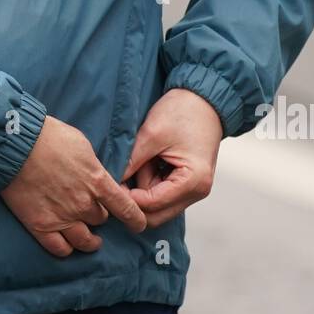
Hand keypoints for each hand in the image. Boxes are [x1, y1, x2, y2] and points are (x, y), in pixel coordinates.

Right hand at [0, 114, 147, 257]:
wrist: (17, 145)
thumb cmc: (50, 137)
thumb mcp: (83, 145)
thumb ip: (94, 168)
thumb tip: (98, 177)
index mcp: (97, 182)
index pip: (126, 209)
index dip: (135, 220)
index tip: (139, 225)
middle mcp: (83, 204)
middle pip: (101, 220)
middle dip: (99, 215)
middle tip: (93, 211)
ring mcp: (62, 217)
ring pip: (84, 240)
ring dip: (90, 240)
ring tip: (90, 240)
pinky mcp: (41, 225)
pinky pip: (60, 248)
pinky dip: (67, 249)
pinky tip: (68, 245)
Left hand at [120, 88, 223, 227]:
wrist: (204, 98)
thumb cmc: (182, 111)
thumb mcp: (151, 134)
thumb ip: (131, 162)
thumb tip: (111, 183)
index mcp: (193, 182)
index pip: (152, 205)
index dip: (127, 198)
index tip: (109, 184)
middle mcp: (197, 192)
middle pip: (156, 215)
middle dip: (135, 199)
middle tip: (120, 177)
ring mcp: (194, 189)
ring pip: (158, 205)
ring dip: (143, 188)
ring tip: (143, 159)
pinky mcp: (188, 183)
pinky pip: (163, 193)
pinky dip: (151, 181)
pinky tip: (150, 161)